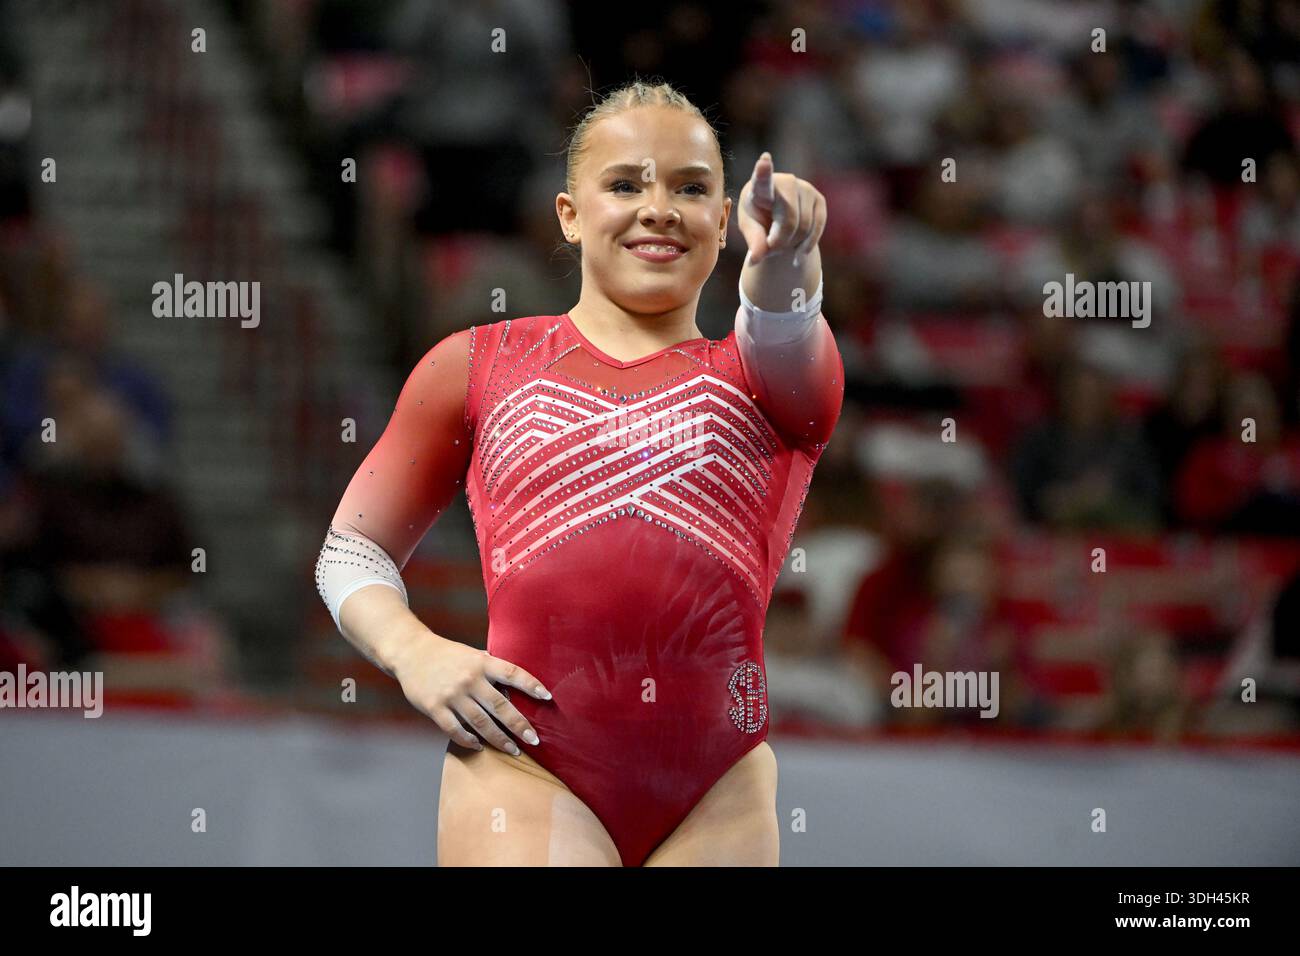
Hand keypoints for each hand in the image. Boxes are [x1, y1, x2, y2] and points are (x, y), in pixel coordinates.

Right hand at [392, 635, 549, 754]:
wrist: (410, 652)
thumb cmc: (447, 654)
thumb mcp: (472, 654)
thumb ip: (490, 669)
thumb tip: (516, 684)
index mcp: (481, 663)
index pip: (513, 673)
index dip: (532, 685)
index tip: (548, 698)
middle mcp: (469, 679)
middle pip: (500, 705)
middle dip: (519, 725)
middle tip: (535, 740)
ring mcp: (452, 695)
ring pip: (481, 722)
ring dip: (499, 739)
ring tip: (513, 750)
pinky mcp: (435, 707)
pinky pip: (455, 729)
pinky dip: (468, 740)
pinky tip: (479, 746)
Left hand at [737, 151, 825, 265]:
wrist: (777, 218)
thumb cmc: (758, 221)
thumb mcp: (751, 231)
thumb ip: (754, 243)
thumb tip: (756, 260)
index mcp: (760, 187)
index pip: (762, 180)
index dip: (763, 170)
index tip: (764, 159)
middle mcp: (785, 182)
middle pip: (789, 219)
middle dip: (780, 241)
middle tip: (771, 249)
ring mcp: (804, 188)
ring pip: (804, 226)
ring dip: (792, 244)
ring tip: (781, 245)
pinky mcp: (819, 199)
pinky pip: (817, 228)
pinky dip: (807, 246)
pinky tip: (798, 254)